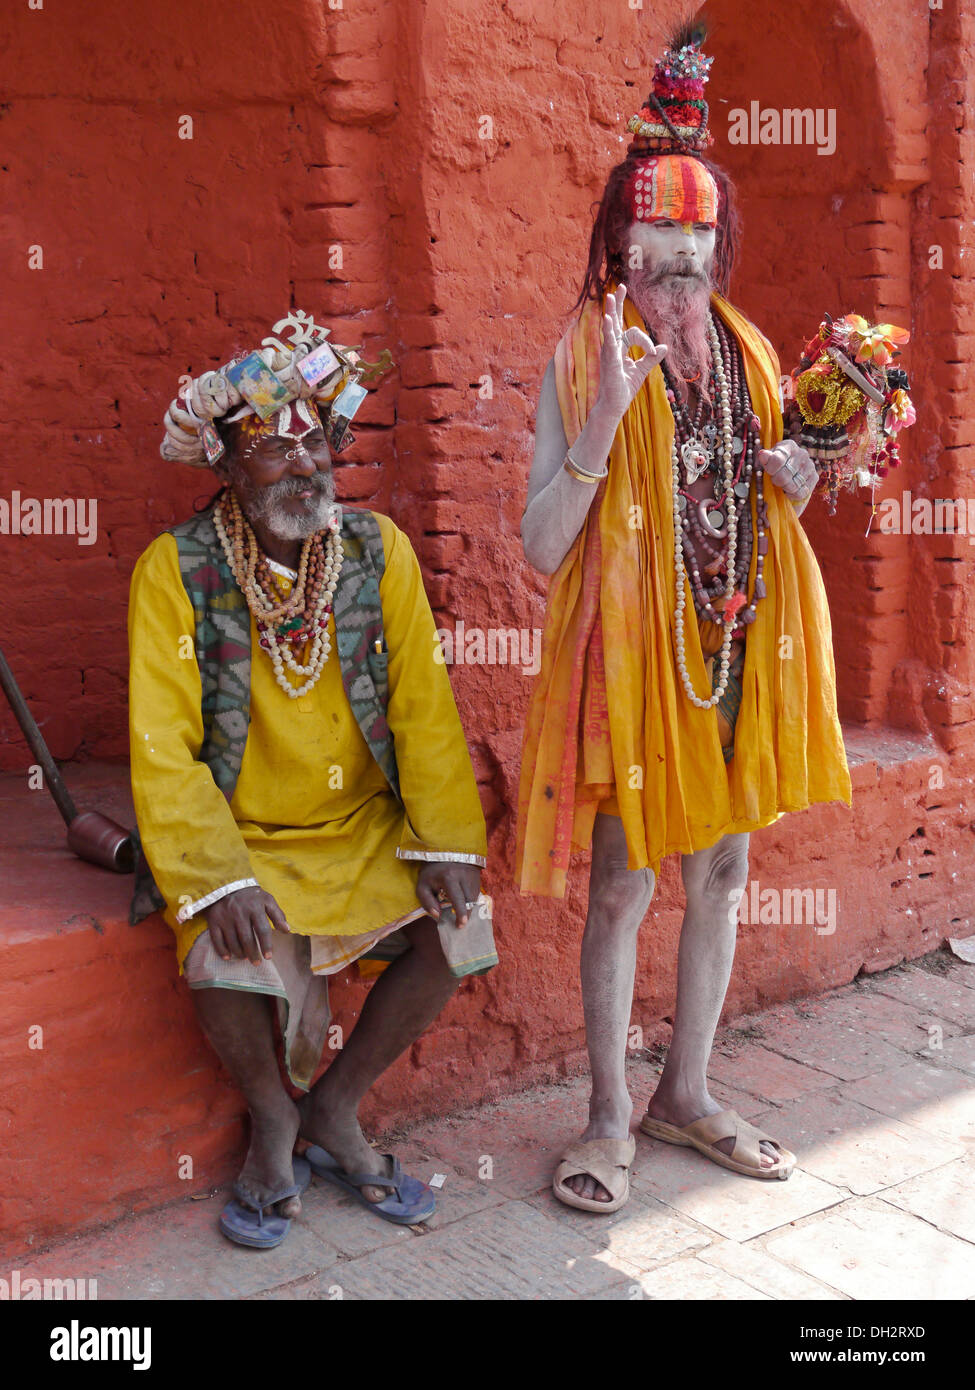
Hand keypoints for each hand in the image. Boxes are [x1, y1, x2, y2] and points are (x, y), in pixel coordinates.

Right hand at [206, 885, 289, 963]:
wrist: (227, 884)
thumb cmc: (251, 896)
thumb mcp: (267, 900)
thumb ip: (278, 915)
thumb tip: (287, 930)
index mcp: (255, 908)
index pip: (262, 930)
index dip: (266, 945)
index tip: (268, 957)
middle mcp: (239, 913)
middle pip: (247, 938)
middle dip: (252, 953)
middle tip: (256, 963)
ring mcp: (225, 917)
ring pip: (232, 941)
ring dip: (239, 953)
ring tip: (245, 958)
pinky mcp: (214, 920)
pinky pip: (217, 939)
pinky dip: (222, 950)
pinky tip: (228, 957)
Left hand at [415, 862, 481, 927]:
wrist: (445, 850)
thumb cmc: (432, 871)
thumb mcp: (423, 885)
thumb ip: (427, 902)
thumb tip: (438, 915)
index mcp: (449, 877)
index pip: (458, 899)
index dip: (461, 914)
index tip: (461, 925)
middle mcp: (464, 876)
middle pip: (470, 901)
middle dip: (466, 913)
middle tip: (461, 922)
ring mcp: (473, 875)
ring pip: (474, 898)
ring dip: (468, 906)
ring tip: (460, 910)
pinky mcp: (478, 875)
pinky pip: (476, 892)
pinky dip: (471, 900)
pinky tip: (463, 901)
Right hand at [594, 284, 668, 425]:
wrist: (614, 406)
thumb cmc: (624, 390)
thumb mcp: (642, 371)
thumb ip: (651, 358)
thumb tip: (665, 347)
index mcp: (620, 349)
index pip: (632, 333)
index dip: (646, 341)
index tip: (654, 351)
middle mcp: (612, 348)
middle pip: (615, 321)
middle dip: (617, 304)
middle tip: (620, 287)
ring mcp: (609, 353)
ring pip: (610, 328)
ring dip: (610, 311)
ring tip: (610, 296)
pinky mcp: (609, 361)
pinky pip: (608, 343)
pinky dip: (608, 331)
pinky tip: (607, 319)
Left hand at [758, 438, 817, 498]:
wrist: (789, 478)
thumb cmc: (775, 468)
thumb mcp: (767, 462)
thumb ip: (765, 458)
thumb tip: (762, 454)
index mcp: (788, 446)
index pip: (777, 460)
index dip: (770, 470)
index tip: (769, 472)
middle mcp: (802, 453)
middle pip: (784, 475)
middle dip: (777, 481)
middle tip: (776, 480)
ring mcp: (810, 465)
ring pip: (793, 485)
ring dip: (785, 488)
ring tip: (784, 484)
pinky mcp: (815, 477)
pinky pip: (801, 492)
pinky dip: (793, 495)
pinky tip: (790, 490)